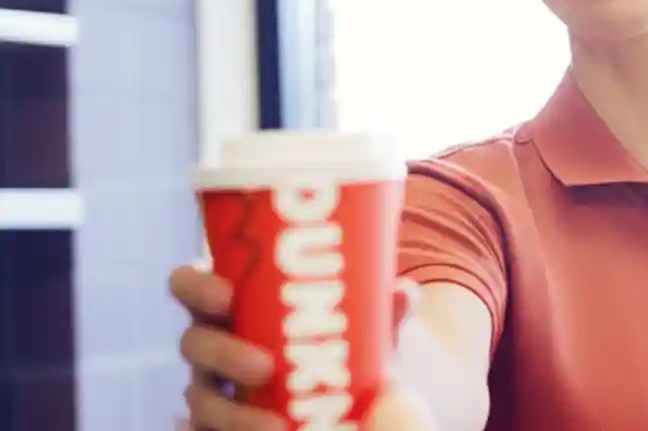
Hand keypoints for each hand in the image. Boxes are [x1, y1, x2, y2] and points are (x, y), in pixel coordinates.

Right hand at [170, 263, 427, 429]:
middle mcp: (214, 346)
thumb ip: (380, 313)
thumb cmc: (339, 351)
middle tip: (264, 366)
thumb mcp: (363, 333)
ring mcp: (211, 391)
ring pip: (197, 398)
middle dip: (222, 354)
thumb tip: (402, 292)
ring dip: (229, 413)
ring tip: (273, 428)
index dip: (196, 287)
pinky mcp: (213, 427)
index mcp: (236, 306)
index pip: (191, 286)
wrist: (342, 404)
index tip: (226, 295)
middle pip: (193, 343)